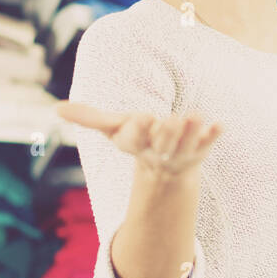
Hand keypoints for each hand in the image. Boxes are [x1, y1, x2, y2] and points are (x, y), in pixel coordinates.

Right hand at [56, 100, 221, 177]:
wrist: (166, 168)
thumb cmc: (137, 139)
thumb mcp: (112, 128)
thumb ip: (89, 118)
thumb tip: (56, 109)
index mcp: (136, 144)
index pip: (134, 138)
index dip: (139, 129)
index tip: (145, 117)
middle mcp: (157, 151)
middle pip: (161, 144)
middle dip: (167, 133)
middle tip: (172, 119)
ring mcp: (179, 153)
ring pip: (185, 145)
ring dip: (192, 132)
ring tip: (197, 115)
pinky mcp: (199, 150)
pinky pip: (207, 144)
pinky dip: (213, 136)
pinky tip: (220, 126)